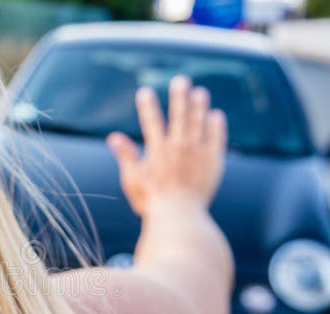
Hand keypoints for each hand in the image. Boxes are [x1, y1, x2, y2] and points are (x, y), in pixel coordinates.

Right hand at [106, 76, 226, 216]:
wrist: (179, 217)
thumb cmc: (151, 202)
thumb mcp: (132, 179)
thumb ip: (125, 156)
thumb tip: (112, 137)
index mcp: (158, 150)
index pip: (151, 120)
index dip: (147, 105)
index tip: (144, 91)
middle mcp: (179, 147)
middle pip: (179, 114)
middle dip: (179, 95)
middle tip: (180, 80)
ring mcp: (198, 153)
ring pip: (200, 122)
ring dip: (200, 106)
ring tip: (201, 92)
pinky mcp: (214, 161)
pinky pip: (217, 138)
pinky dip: (216, 125)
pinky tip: (215, 116)